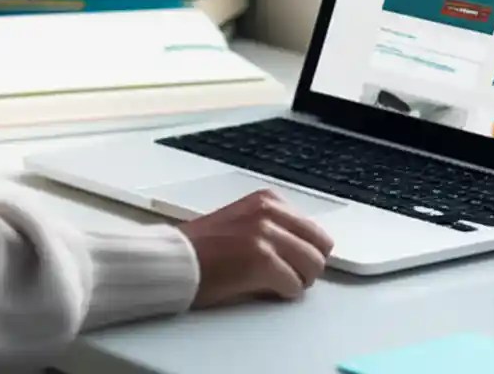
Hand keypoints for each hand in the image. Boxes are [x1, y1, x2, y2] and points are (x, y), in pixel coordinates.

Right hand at [178, 190, 334, 306]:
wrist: (173, 261)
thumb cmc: (201, 247)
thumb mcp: (244, 220)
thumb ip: (274, 226)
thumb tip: (307, 249)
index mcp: (267, 200)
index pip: (314, 230)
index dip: (305, 252)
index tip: (292, 262)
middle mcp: (269, 213)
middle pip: (320, 247)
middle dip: (307, 267)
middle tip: (288, 277)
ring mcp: (266, 235)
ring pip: (312, 266)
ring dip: (298, 280)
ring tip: (275, 284)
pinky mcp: (261, 261)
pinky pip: (293, 285)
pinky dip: (283, 293)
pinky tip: (264, 290)